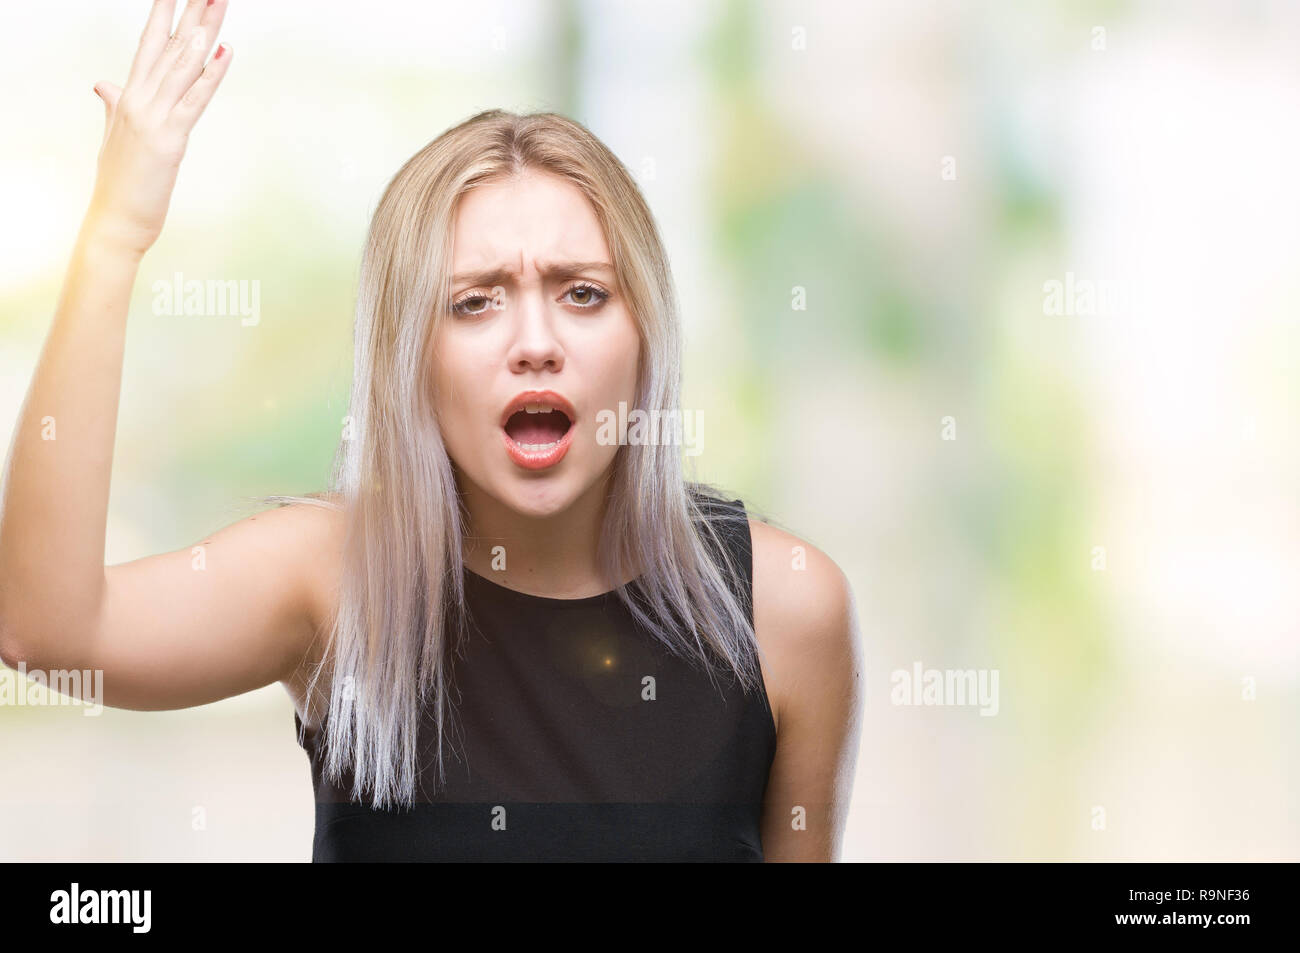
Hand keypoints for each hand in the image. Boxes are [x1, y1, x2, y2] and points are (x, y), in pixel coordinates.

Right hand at [85, 0, 232, 255]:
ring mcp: (152, 117)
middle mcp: (138, 99)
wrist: (114, 221)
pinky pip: (194, 100)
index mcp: (128, 96)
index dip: (163, 15)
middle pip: (170, 46)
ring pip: (183, 65)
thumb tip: (103, 85)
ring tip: (217, 3)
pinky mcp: (169, 139)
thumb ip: (113, 105)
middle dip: (191, 13)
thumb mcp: (116, 137)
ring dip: (204, 32)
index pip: (149, 45)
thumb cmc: (120, 182)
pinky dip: (211, 74)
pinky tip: (225, 52)